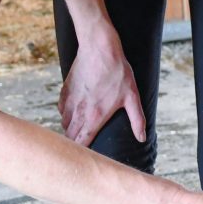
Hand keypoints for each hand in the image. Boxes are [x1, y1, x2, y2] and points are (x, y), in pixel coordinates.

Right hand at [59, 29, 146, 145]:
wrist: (99, 48)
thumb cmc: (117, 71)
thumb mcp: (132, 96)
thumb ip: (137, 119)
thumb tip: (142, 138)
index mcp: (94, 117)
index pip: (82, 143)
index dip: (83, 152)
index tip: (89, 155)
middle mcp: (78, 112)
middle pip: (71, 137)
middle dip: (76, 143)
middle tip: (85, 144)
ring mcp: (70, 101)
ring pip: (64, 124)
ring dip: (71, 129)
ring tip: (81, 130)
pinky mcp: (65, 91)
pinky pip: (61, 110)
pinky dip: (66, 114)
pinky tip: (75, 112)